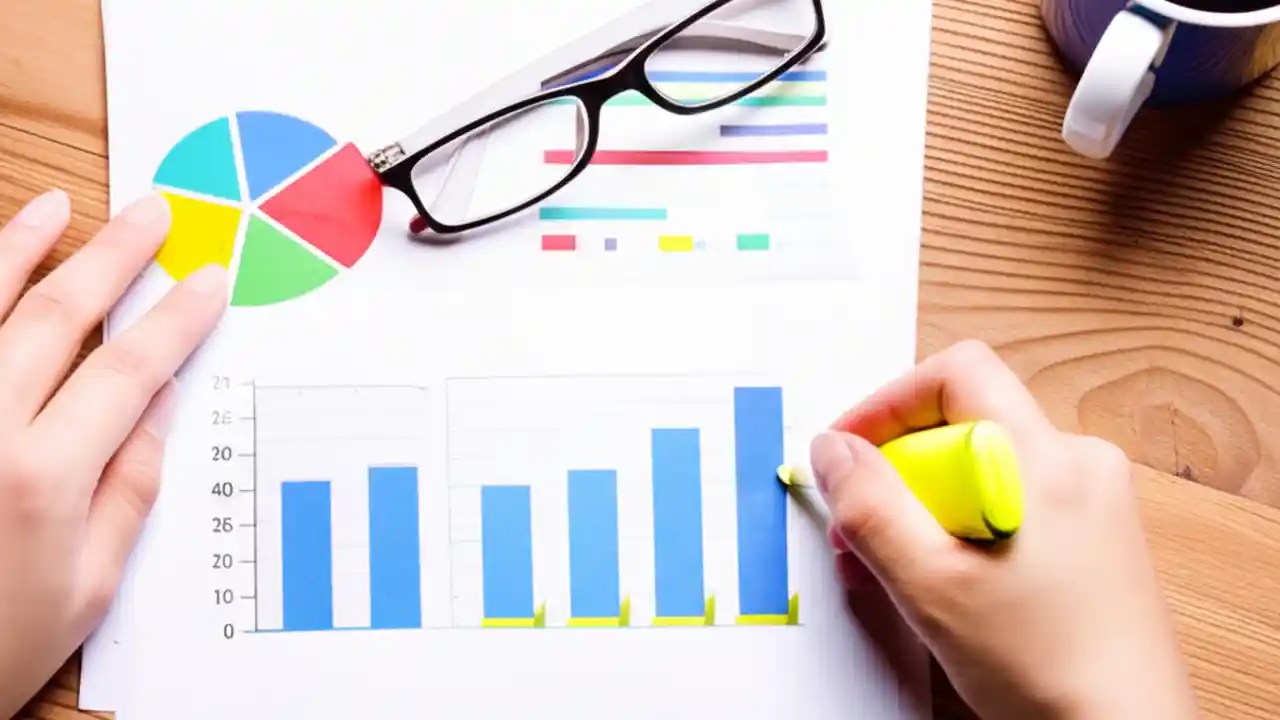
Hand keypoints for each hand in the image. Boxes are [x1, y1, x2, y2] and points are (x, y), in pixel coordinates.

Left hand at [0, 190, 225, 715]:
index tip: (206, 280)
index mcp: (43, 477)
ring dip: (20, 250)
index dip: (175, 318)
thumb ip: (129, 489)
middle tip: (151, 216)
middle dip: (113, 259)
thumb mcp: (86, 587)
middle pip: (56, 318)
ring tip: (55, 208)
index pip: (128, 369)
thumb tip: (160, 407)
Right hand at [812, 340, 1196, 719]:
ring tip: (895, 568)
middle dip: (897, 469)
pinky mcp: (1092, 533)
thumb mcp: (930, 585)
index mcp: (1047, 459)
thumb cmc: (1047, 668)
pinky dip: (961, 525)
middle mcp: (1079, 463)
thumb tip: (831, 448)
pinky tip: (942, 580)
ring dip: (923, 505)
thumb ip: (871, 507)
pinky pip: (1009, 499)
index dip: (889, 403)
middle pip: (963, 422)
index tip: (848, 453)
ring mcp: (1092, 498)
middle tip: (861, 531)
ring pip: (981, 466)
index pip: (958, 373)